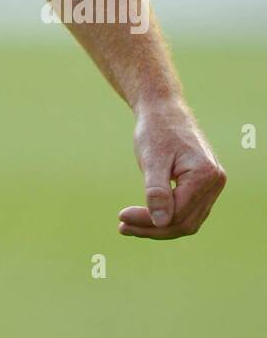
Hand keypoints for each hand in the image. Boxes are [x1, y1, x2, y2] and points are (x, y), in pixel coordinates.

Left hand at [118, 97, 226, 238]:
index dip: (148, 221)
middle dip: (153, 228)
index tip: (121, 218)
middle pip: (185, 222)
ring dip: (158, 226)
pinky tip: (143, 217)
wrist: (163, 109)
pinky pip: (187, 210)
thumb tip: (160, 223)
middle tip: (122, 227)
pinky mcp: (204, 185)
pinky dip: (166, 216)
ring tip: (128, 225)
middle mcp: (215, 182)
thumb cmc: (156, 129)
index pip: (178, 213)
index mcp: (206, 175)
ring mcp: (213, 185)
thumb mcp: (152, 159)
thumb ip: (156, 191)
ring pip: (187, 220)